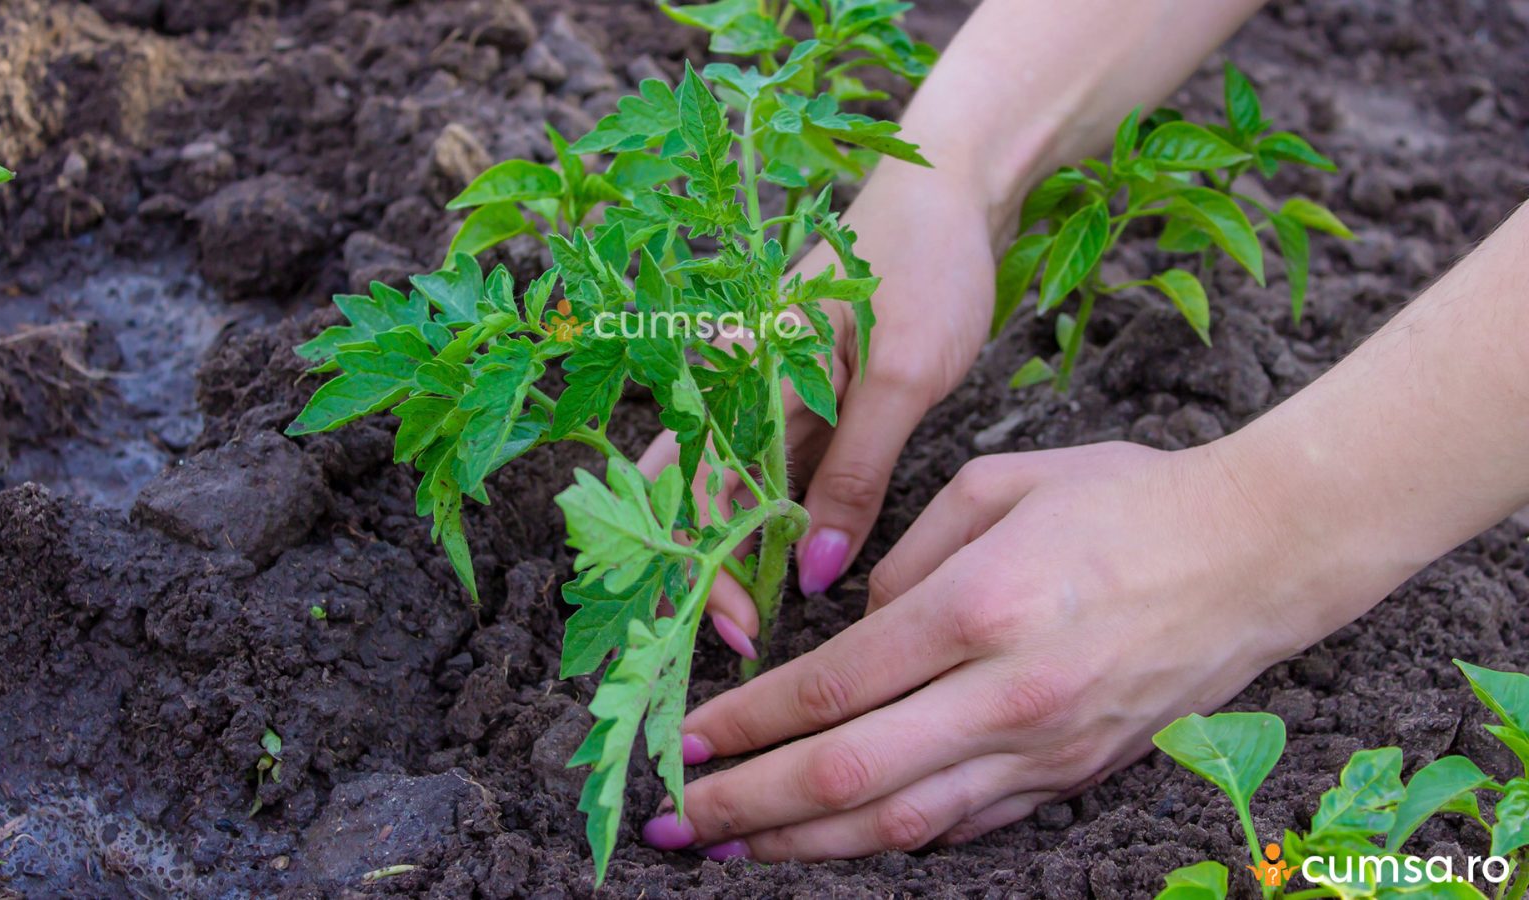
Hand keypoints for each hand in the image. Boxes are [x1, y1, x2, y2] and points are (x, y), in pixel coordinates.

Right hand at [638, 157, 999, 657]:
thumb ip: (856, 473)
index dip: (704, 562)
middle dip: (701, 565)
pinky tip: (796, 567)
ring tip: (759, 619)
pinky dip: (778, 520)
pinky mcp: (806, 397)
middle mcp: (740, 379)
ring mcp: (770, 389)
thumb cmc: (924, 264)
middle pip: (690, 489)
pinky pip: (776, 470)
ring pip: (731, 485)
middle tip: (739, 636)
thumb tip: (815, 573)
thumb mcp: (902, 374)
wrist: (955, 191)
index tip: (742, 625)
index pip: (693, 484)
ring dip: (738, 549)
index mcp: (744, 365)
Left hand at [641, 440, 1404, 859]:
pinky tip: (839, 842)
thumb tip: (855, 625)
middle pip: (846, 775)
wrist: (1260, 554)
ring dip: (806, 846)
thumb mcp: (1002, 485)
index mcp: (978, 607)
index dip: (746, 723)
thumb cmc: (1127, 500)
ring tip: (735, 853)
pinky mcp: (1075, 777)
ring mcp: (1044, 749)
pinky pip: (967, 825)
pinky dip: (894, 839)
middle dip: (747, 807)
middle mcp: (1005, 695)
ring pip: (901, 824)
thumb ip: (908, 557)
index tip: (685, 739)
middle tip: (676, 822)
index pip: (830, 688)